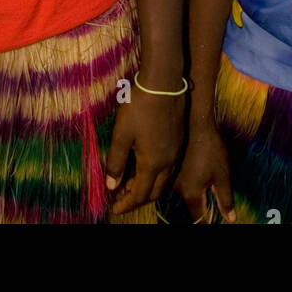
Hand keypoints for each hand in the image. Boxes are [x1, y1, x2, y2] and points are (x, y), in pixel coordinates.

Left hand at [105, 88, 185, 215]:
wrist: (164, 82)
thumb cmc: (139, 106)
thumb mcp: (122, 133)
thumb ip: (116, 161)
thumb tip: (111, 185)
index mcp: (153, 164)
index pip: (140, 194)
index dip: (126, 204)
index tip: (113, 209)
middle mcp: (168, 162)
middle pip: (154, 191)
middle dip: (137, 198)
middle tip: (121, 197)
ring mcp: (176, 151)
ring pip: (163, 180)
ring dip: (147, 186)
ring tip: (130, 183)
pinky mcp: (179, 140)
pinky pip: (168, 167)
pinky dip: (155, 174)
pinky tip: (146, 164)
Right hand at [174, 116, 235, 222]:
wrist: (197, 126)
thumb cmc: (211, 151)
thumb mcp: (222, 177)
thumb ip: (225, 200)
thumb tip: (230, 219)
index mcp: (191, 195)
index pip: (200, 219)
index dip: (209, 222)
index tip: (216, 220)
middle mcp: (180, 190)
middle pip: (194, 209)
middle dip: (206, 210)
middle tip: (217, 205)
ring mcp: (176, 180)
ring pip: (189, 197)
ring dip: (200, 198)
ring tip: (211, 189)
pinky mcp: (176, 171)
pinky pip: (186, 186)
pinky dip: (195, 188)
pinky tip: (204, 178)